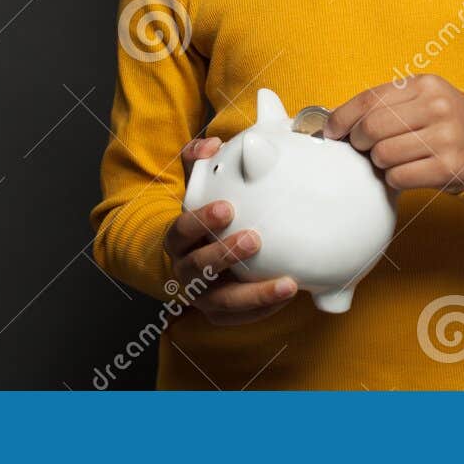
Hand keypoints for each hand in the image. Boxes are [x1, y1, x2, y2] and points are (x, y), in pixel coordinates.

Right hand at [161, 136, 298, 324]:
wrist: (188, 258)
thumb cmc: (200, 218)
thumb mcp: (193, 186)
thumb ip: (198, 160)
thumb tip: (213, 144)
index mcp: (177, 239)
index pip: (181, 230)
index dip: (201, 221)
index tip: (227, 208)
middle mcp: (184, 270)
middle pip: (199, 268)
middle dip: (225, 255)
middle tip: (254, 240)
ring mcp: (201, 296)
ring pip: (222, 302)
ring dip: (254, 294)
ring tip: (286, 284)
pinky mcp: (219, 313)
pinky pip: (239, 318)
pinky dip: (262, 309)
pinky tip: (286, 296)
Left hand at [323, 75, 463, 192]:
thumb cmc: (443, 122)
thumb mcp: (422, 99)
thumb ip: (386, 103)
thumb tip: (336, 122)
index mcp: (425, 85)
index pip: (370, 99)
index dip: (343, 118)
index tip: (331, 131)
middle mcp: (437, 107)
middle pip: (372, 128)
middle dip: (359, 142)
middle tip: (364, 148)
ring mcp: (445, 138)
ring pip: (383, 155)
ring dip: (378, 162)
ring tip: (390, 159)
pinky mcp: (449, 168)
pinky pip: (399, 177)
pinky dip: (393, 179)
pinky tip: (404, 172)